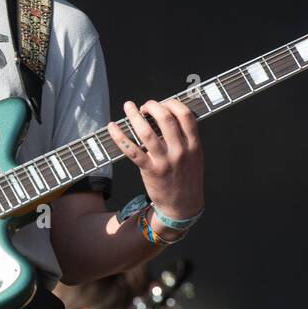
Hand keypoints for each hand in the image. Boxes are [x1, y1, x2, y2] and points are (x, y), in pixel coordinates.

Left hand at [107, 98, 203, 222]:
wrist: (183, 206)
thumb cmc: (187, 178)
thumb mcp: (195, 156)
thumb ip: (186, 137)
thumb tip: (169, 116)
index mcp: (193, 144)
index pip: (185, 114)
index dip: (171, 103)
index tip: (163, 104)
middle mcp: (180, 151)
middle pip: (165, 118)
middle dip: (152, 106)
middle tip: (144, 106)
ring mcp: (164, 161)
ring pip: (146, 132)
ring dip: (134, 115)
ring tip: (128, 107)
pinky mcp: (150, 170)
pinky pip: (132, 150)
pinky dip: (120, 137)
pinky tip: (112, 128)